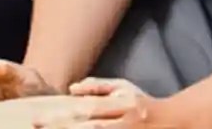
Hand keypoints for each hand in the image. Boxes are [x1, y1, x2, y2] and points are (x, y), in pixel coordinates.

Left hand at [37, 78, 153, 128]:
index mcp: (126, 104)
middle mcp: (127, 123)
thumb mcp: (126, 88)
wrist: (176, 122)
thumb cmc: (144, 105)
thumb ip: (98, 87)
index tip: (37, 120)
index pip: (90, 110)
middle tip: (35, 127)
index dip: (63, 116)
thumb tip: (72, 88)